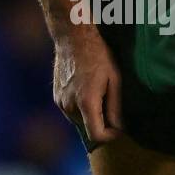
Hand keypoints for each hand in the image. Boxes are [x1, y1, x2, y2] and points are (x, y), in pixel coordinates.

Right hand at [53, 26, 122, 144]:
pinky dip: (79, 107)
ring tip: (97, 94)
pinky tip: (85, 89)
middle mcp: (70, 105)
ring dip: (89, 115)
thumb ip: (115, 107)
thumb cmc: (97, 56)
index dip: (110, 136)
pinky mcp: (55, 97)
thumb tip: (118, 127)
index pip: (96, 135)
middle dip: (100, 123)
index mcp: (86, 102)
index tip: (117, 127)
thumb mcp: (114, 80)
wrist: (72, 38)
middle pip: (87, 128)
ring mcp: (60, 102)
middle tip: (108, 104)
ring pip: (78, 120)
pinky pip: (70, 111)